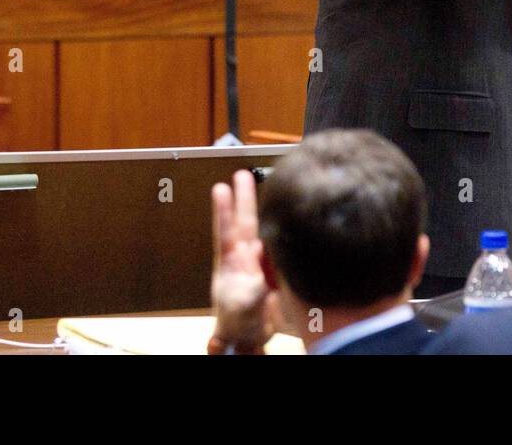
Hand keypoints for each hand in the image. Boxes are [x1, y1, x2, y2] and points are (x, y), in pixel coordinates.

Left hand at [208, 169, 271, 354]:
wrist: (251, 337)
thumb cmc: (238, 323)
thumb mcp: (242, 307)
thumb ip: (251, 289)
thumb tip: (260, 268)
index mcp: (231, 264)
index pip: (226, 230)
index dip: (224, 209)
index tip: (221, 188)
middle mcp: (245, 258)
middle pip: (245, 221)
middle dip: (244, 196)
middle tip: (241, 174)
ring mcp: (259, 262)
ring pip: (264, 229)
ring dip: (266, 209)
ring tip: (269, 188)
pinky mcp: (274, 269)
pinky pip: (279, 245)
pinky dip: (284, 231)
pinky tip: (290, 219)